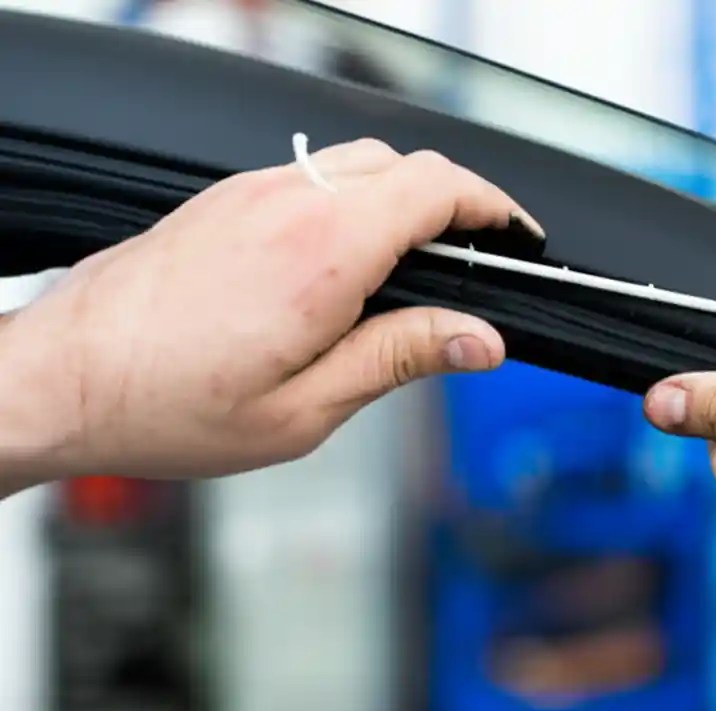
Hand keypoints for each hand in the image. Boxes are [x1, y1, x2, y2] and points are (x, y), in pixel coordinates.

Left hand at [0, 138, 539, 487]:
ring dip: (406, 198)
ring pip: (360, 164)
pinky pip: (314, 176)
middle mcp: (289, 203)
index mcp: (323, 253)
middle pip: (407, 165)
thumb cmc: (166, 402)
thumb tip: (480, 340)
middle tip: (478, 261)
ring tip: (418, 266)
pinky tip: (349, 261)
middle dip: (457, 204)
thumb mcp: (306, 408)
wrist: (63, 377)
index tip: (519, 238)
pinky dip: (356, 202)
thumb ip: (402, 359)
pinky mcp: (227, 198)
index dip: (495, 208)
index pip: (439, 188)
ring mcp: (253, 192)